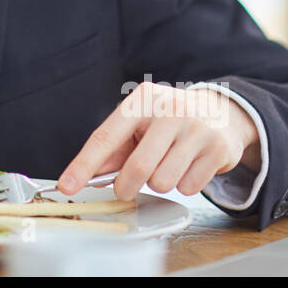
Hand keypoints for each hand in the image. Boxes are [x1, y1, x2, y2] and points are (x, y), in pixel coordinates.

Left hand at [56, 82, 260, 200]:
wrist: (221, 111)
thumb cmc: (168, 120)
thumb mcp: (138, 124)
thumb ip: (113, 150)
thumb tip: (86, 178)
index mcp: (142, 99)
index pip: (106, 136)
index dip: (84, 164)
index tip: (67, 186)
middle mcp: (170, 109)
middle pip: (138, 167)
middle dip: (126, 186)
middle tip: (125, 188)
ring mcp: (197, 128)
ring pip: (164, 182)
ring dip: (159, 183)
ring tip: (167, 164)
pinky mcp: (218, 148)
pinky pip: (189, 187)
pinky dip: (184, 185)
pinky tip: (189, 165)